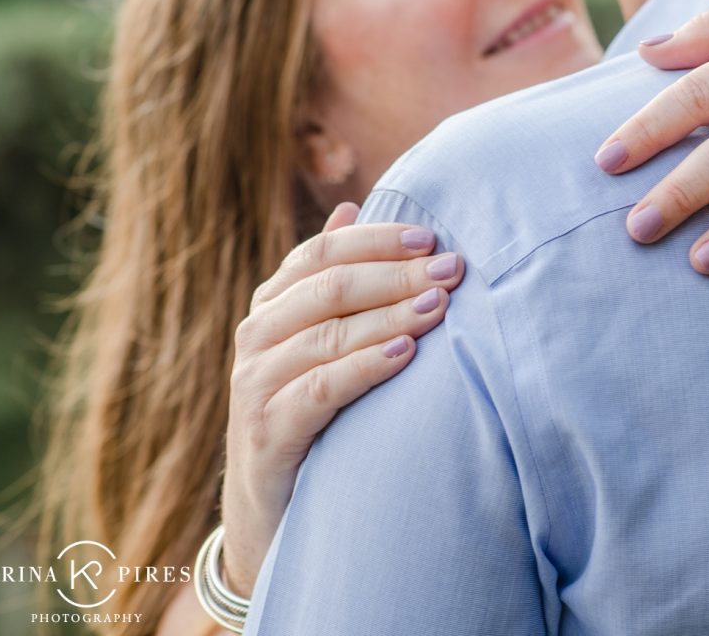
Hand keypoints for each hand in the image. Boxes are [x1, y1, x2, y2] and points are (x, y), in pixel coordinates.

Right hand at [217, 203, 464, 594]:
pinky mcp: (267, 429)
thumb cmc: (310, 407)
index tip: (431, 237)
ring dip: (391, 315)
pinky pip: (321, 388)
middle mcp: (258, 335)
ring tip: (440, 306)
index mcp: (272, 304)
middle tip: (452, 269)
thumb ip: (332, 277)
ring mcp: (256, 382)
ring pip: (329, 333)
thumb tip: (353, 206)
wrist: (273, 502)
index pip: (322, 252)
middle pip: (331, 287)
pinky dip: (366, 366)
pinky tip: (406, 354)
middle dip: (398, 274)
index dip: (378, 240)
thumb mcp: (318, 339)